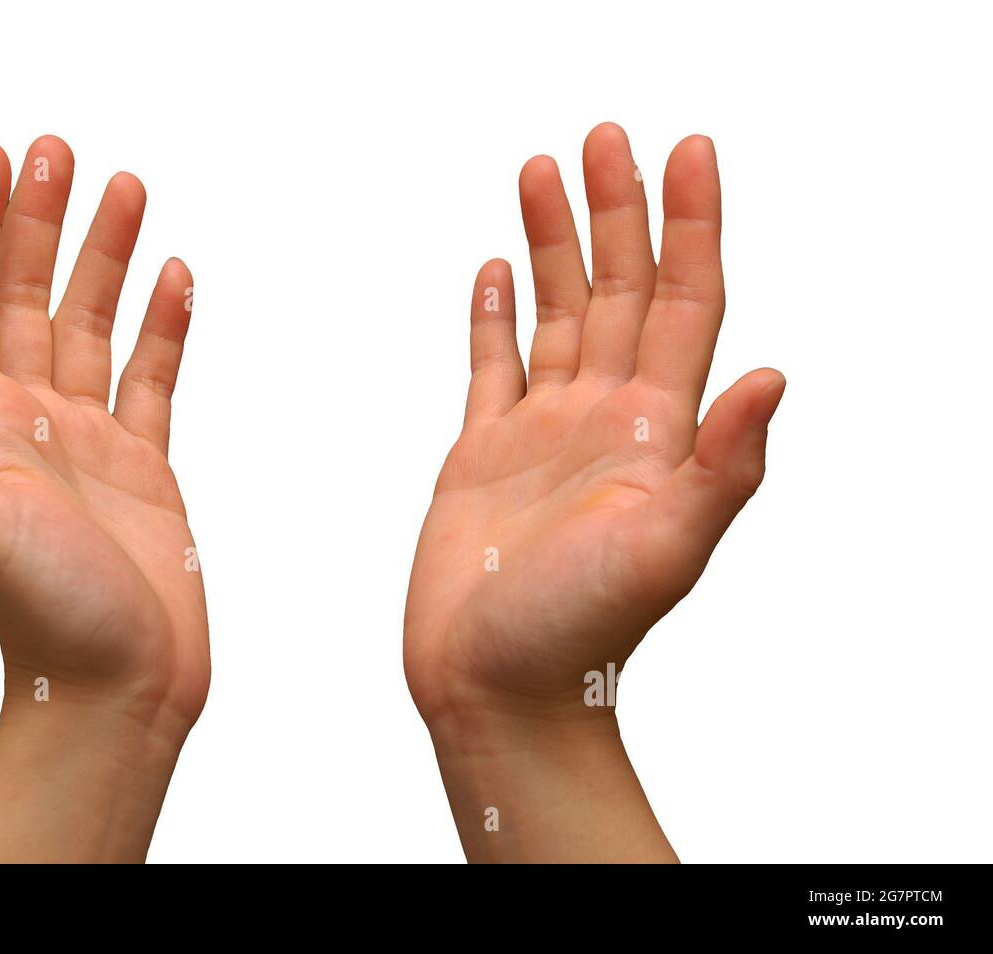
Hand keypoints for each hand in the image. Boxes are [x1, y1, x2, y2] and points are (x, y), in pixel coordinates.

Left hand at [0, 137, 207, 860]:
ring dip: (107, 259)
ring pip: (93, 327)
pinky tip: (174, 280)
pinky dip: (163, 326)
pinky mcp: (144, 465)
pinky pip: (152, 378)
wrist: (119, 688)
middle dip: (41, 222)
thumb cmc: (45, 619)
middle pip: (30, 297)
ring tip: (129, 190)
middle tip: (59, 150)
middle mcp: (26, 421)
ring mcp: (87, 440)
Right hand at [404, 124, 782, 860]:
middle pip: (618, 291)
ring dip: (552, 244)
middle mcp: (606, 419)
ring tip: (544, 171)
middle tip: (607, 137)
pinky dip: (494, 315)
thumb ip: (722, 466)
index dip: (692, 228)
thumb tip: (775, 376)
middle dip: (617, 212)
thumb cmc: (576, 634)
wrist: (495, 686)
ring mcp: (542, 431)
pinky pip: (492, 365)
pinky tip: (496, 270)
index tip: (688, 153)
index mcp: (655, 431)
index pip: (684, 305)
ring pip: (554, 315)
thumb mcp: (665, 549)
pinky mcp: (483, 452)